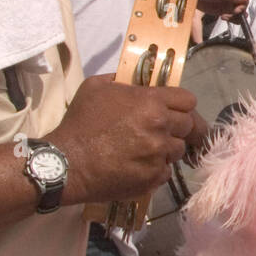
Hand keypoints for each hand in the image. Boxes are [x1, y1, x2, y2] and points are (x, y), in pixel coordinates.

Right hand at [49, 75, 197, 203]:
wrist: (66, 163)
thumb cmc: (79, 123)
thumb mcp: (96, 87)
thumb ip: (123, 79)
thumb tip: (138, 79)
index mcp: (150, 102)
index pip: (188, 100)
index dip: (182, 105)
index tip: (174, 110)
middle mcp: (161, 127)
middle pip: (189, 125)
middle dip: (177, 127)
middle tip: (160, 131)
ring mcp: (159, 154)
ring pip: (178, 149)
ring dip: (167, 149)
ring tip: (145, 150)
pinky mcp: (154, 177)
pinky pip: (166, 171)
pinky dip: (156, 169)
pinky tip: (138, 166)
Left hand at [187, 0, 248, 16]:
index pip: (244, 0)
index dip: (242, 6)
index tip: (237, 9)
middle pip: (242, 8)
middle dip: (238, 12)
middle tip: (230, 14)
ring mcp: (227, 5)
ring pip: (237, 14)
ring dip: (234, 17)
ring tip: (225, 17)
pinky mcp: (222, 11)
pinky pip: (231, 17)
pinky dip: (230, 19)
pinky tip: (223, 18)